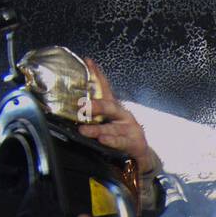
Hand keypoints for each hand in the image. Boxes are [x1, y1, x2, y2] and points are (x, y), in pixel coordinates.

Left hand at [77, 59, 158, 173]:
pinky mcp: (135, 143)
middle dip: (97, 105)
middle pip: (110, 107)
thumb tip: (73, 108)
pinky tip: (103, 139)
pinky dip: (111, 140)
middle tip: (84, 105)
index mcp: (116, 109)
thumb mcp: (109, 124)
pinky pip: (120, 141)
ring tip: (84, 130)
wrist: (142, 155)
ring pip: (112, 128)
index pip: (106, 89)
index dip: (98, 75)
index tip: (88, 61)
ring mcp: (130, 129)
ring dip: (97, 129)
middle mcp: (124, 116)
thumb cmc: (122, 138)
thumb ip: (95, 117)